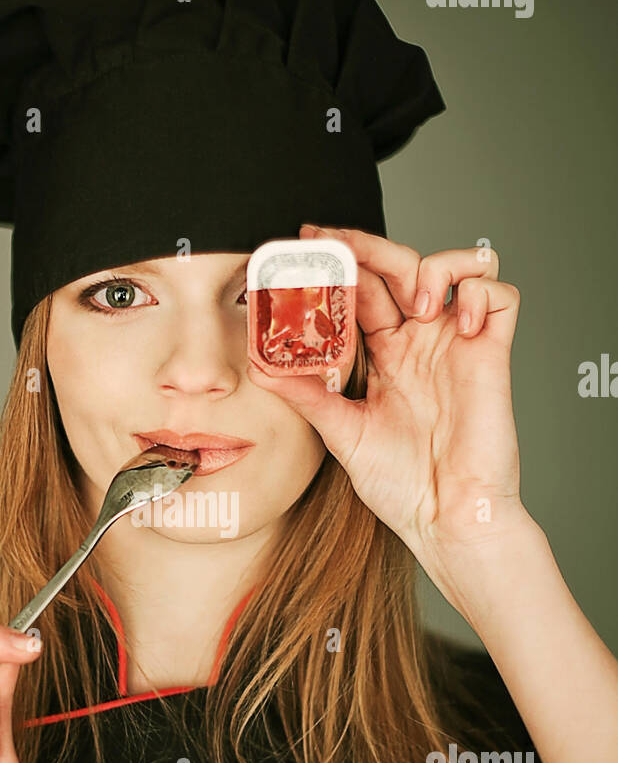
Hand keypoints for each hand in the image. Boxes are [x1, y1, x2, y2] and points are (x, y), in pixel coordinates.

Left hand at [246, 224, 529, 560]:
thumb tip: (260, 368)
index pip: (364, 289)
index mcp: (386, 356)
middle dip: (371, 245)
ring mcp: (458, 345)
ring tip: (416, 304)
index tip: (308, 241)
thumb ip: (306, 396)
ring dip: (434, 266)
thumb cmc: (402, 487)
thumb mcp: (342, 434)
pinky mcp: (493, 355)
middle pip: (402, 266)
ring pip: (459, 266)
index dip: (340, 260)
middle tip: (339, 243)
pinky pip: (501, 295)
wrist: (445, 520)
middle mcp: (422, 343)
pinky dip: (481, 289)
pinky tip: (457, 319)